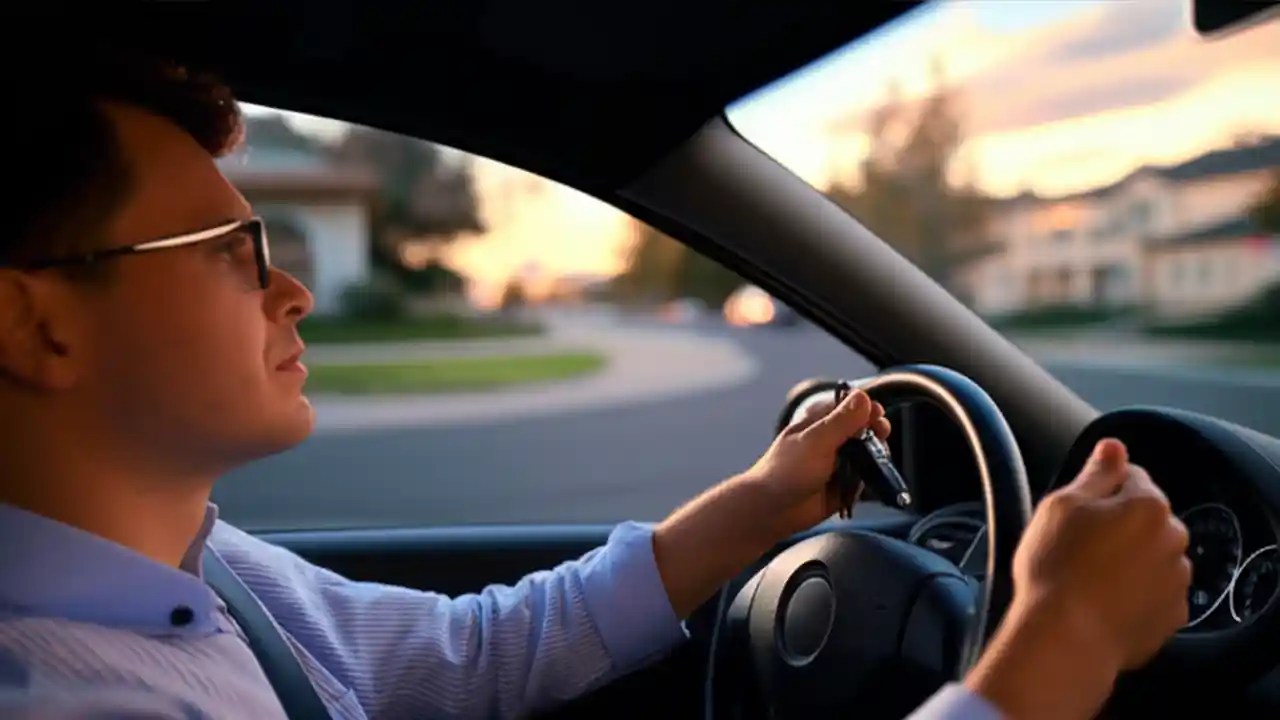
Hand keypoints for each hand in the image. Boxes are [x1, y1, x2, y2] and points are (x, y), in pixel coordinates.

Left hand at [741, 388, 890, 537]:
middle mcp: (829, 440)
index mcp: (819, 422)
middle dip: (876, 432)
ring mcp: (837, 463)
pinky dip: (871, 478)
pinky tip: (873, 479)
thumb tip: (864, 397)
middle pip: (863, 430)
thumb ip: (841, 421)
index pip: (849, 407)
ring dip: (876, 456)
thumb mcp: (816, 441)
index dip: (867, 409)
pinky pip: (864, 478)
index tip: (878, 416)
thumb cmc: (786, 471)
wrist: (771, 510)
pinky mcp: (842, 485)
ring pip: (867, 454)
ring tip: (878, 461)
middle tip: (881, 436)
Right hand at [966, 438, 1190, 718]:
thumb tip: (1115, 445)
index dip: (1100, 489)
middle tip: (1078, 544)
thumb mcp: (1062, 505)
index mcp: (1148, 505)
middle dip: (1120, 524)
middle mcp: (1174, 538)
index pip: (1131, 476)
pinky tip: (1104, 600)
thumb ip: (1095, 472)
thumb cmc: (1056, 565)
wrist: (1065, 636)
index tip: (1077, 510)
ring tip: (1090, 577)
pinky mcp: (1171, 616)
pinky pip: (1154, 592)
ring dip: (1130, 558)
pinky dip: (1136, 593)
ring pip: (1151, 555)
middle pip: (1146, 517)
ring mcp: (1176, 580)